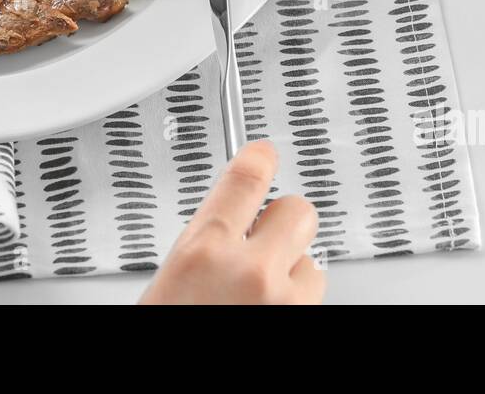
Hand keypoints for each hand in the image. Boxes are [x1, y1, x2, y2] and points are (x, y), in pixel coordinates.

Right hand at [140, 140, 324, 304]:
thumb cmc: (169, 330)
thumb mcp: (171, 279)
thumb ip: (203, 246)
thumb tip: (226, 227)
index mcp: (204, 253)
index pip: (248, 175)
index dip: (259, 157)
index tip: (263, 152)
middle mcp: (251, 273)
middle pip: (297, 209)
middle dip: (282, 220)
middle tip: (261, 240)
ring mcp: (285, 300)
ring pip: (311, 257)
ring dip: (290, 267)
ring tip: (259, 291)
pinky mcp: (306, 318)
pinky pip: (315, 291)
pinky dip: (297, 298)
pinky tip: (268, 306)